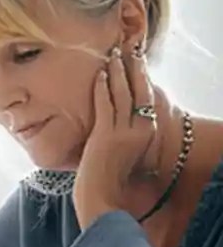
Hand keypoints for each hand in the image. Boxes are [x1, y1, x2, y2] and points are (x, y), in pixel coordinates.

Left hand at [73, 39, 162, 228]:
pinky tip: (100, 74)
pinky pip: (105, 104)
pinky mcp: (106, 134)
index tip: (138, 61)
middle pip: (139, 90)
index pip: (146, 98)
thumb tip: (113, 125)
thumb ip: (123, 137)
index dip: (142, 77)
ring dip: (117, 72)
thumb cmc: (109, 180)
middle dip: (133, 68)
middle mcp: (141, 130)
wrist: (102, 197)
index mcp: (147, 133)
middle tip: (127, 49)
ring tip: (113, 54)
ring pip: (122, 93)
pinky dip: (102, 87)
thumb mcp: (122, 153)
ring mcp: (124, 131)